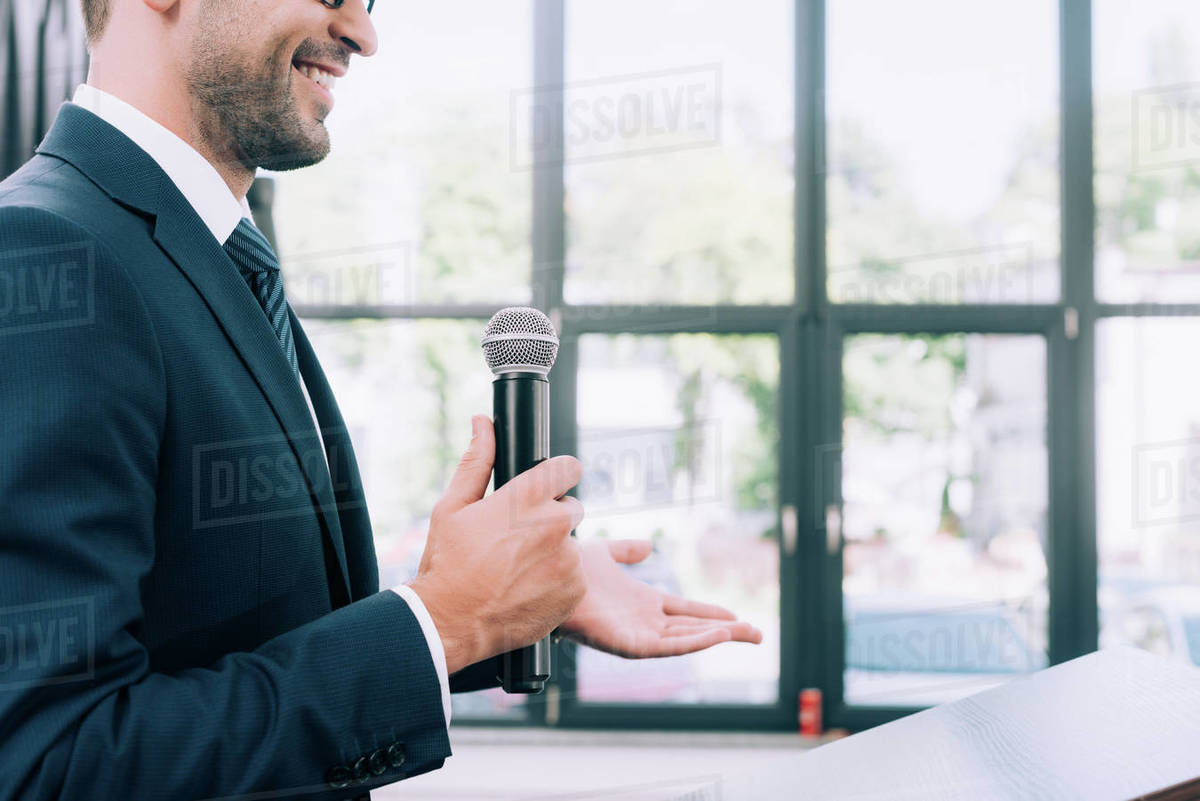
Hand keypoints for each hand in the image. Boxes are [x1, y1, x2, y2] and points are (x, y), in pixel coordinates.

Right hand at [410, 415, 585, 673]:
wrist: (449, 622)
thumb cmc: (447, 563)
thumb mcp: (453, 507)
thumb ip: (477, 461)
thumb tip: (483, 423)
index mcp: (527, 497)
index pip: (569, 468)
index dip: (557, 476)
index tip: (547, 488)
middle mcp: (555, 523)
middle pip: (572, 507)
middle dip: (552, 518)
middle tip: (517, 539)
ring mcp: (568, 559)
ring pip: (572, 545)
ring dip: (554, 552)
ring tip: (517, 569)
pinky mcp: (575, 590)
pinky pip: (575, 577)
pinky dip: (558, 581)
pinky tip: (527, 588)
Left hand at [559, 539, 762, 657]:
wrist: (545, 571)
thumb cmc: (566, 567)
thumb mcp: (606, 553)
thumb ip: (627, 551)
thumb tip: (650, 546)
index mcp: (641, 603)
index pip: (684, 612)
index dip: (710, 613)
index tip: (737, 615)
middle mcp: (642, 621)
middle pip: (692, 630)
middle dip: (726, 632)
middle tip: (758, 634)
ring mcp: (636, 634)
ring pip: (685, 640)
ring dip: (716, 637)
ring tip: (746, 633)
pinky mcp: (627, 644)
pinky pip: (667, 647)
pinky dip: (693, 642)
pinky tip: (716, 635)